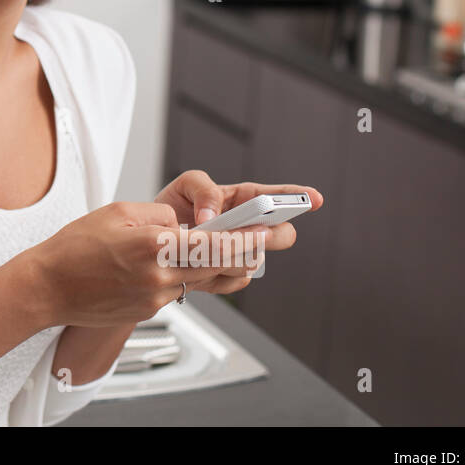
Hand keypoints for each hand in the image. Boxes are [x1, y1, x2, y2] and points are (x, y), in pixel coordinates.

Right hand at [23, 201, 258, 327]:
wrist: (48, 287)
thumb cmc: (75, 247)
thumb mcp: (118, 212)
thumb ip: (159, 215)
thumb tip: (184, 224)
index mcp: (151, 246)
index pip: (212, 245)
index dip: (243, 240)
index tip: (265, 233)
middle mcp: (157, 276)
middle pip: (216, 267)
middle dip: (243, 254)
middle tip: (262, 240)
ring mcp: (154, 298)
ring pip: (200, 281)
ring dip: (216, 267)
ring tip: (226, 252)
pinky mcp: (148, 311)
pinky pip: (177, 290)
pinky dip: (182, 276)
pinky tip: (173, 265)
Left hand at [154, 170, 323, 291]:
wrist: (151, 241)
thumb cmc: (172, 208)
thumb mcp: (185, 186)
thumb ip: (203, 190)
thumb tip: (213, 213)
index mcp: (242, 200)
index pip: (276, 197)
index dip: (297, 197)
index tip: (313, 199)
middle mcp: (246, 227)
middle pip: (280, 234)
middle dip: (272, 234)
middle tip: (255, 232)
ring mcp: (238, 252)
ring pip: (257, 259)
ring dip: (236, 253)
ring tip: (208, 244)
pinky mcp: (226, 274)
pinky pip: (237, 278)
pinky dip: (219, 272)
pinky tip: (202, 262)